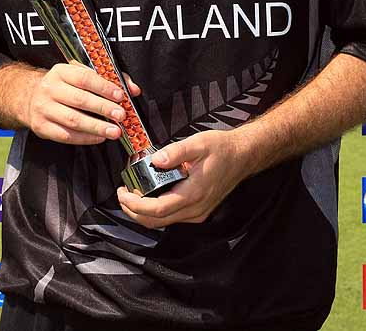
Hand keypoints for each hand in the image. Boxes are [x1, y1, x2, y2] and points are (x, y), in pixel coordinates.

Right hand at [27, 62, 140, 145]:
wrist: (29, 98)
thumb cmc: (62, 86)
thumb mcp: (79, 74)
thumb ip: (108, 79)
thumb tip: (133, 89)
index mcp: (61, 72)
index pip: (84, 78)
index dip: (104, 87)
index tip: (120, 95)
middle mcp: (50, 89)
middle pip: (79, 99)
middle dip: (103, 108)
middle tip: (121, 115)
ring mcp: (44, 109)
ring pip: (73, 120)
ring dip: (97, 127)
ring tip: (114, 131)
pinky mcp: (42, 127)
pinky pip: (66, 135)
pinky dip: (85, 138)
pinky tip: (99, 137)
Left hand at [117, 129, 249, 226]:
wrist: (243, 156)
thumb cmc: (222, 148)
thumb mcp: (198, 143)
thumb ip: (176, 152)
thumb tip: (155, 160)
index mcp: (193, 193)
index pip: (157, 210)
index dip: (135, 205)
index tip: (122, 193)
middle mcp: (195, 209)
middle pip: (156, 221)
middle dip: (134, 211)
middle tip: (122, 194)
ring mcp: (198, 212)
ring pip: (163, 222)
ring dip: (144, 212)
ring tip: (132, 194)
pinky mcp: (199, 211)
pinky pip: (172, 217)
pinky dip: (156, 211)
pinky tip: (150, 195)